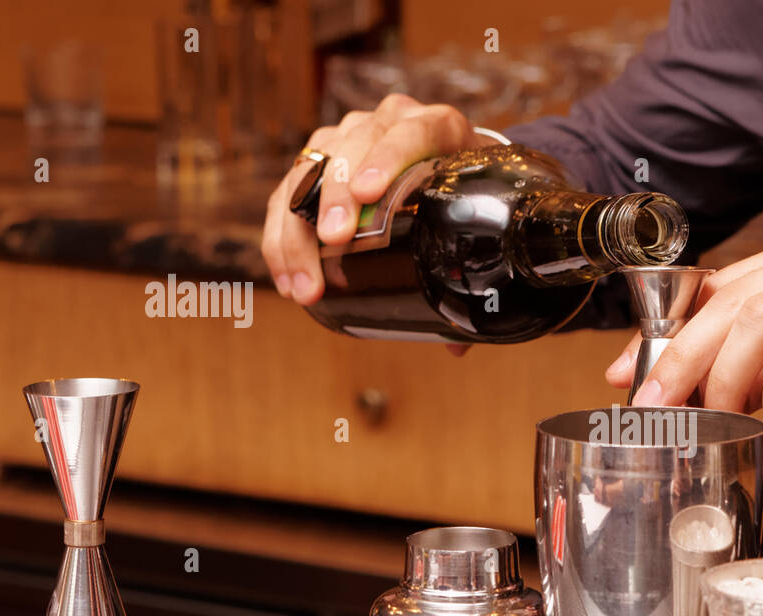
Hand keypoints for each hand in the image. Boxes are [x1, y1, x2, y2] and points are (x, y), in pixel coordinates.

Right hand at [261, 94, 492, 315]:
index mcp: (436, 126)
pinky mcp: (317, 162)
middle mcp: (385, 122)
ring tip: (306, 286)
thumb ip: (478, 275)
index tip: (370, 192)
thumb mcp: (481, 216)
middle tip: (334, 239)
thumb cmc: (469, 197)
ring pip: (309, 172)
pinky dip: (282, 239)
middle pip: (349, 148)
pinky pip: (287, 196)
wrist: (452, 165)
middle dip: (336, 196)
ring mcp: (347, 138)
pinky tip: (287, 280)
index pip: (409, 132)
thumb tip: (458, 346)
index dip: (387, 157)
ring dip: (300, 230)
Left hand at [610, 228, 762, 517]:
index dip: (668, 331)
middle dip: (680, 358)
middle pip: (730, 300)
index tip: (630, 374)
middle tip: (654, 407)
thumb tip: (690, 392)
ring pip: (760, 320)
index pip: (720, 286)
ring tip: (717, 425)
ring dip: (725, 381)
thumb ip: (759, 368)